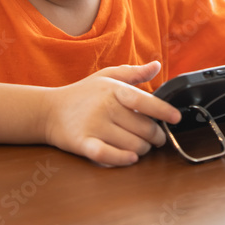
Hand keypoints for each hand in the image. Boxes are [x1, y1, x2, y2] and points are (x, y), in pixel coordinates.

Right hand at [44, 61, 181, 166]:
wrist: (48, 110)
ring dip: (142, 149)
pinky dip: (123, 159)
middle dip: (155, 137)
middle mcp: (105, 107)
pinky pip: (108, 155)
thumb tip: (156, 65)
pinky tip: (130, 158)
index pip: (145, 101)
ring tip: (141, 146)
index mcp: (114, 90)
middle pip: (144, 129)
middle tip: (155, 138)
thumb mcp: (107, 77)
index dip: (163, 111)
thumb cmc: (82, 93)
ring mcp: (94, 126)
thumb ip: (133, 73)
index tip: (175, 118)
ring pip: (132, 145)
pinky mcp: (83, 144)